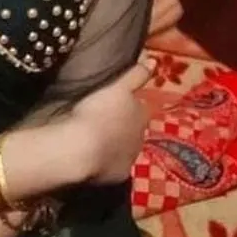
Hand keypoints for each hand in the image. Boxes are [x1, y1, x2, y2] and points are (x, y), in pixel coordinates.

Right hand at [65, 62, 151, 185]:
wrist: (81, 149)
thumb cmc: (98, 112)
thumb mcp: (117, 88)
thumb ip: (136, 75)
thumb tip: (155, 61)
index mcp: (142, 116)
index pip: (140, 109)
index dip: (128, 106)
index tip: (113, 105)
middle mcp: (141, 139)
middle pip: (134, 130)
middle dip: (123, 127)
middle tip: (102, 122)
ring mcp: (131, 159)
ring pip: (125, 149)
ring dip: (115, 145)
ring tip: (95, 140)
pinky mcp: (118, 176)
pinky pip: (113, 166)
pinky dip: (107, 162)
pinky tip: (94, 158)